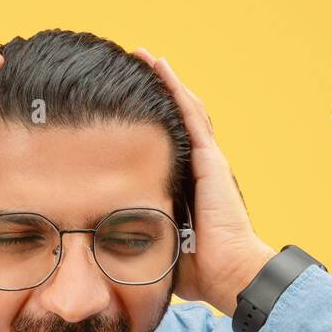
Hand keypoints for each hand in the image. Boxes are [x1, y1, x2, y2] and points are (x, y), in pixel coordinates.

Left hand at [133, 48, 276, 316]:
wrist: (228, 274)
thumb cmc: (197, 271)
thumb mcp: (158, 245)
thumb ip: (138, 236)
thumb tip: (102, 242)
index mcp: (189, 188)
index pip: (167, 146)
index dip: (149, 125)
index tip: (125, 109)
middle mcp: (201, 169)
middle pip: (177, 120)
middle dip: (157, 93)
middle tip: (131, 69)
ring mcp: (208, 161)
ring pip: (185, 110)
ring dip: (165, 82)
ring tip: (143, 56)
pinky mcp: (210, 160)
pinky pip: (190, 115)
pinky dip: (175, 88)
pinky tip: (160, 66)